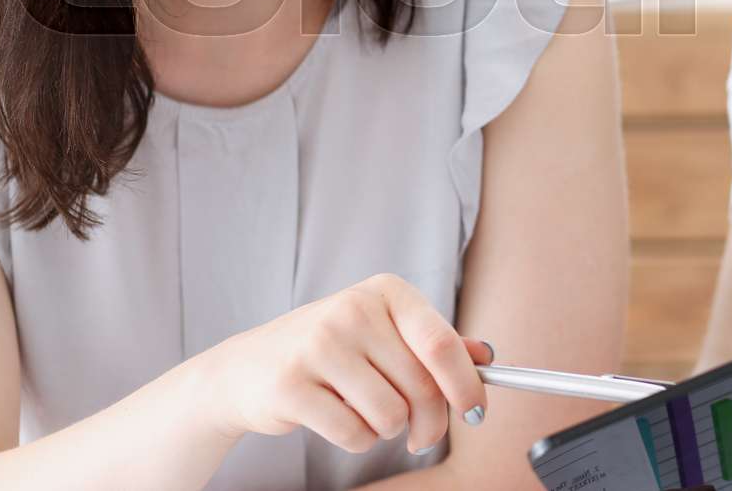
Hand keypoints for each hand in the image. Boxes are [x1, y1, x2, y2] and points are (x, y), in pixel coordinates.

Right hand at [196, 273, 495, 455]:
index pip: (441, 344)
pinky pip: (354, 434)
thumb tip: (485, 357)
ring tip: (364, 412)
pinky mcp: (292, 385)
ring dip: (386, 430)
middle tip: (420, 435)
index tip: (475, 413)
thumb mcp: (382, 332)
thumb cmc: (328, 350)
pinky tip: (337, 419)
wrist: (247, 367)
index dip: (466, 386)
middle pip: (421, 387)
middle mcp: (354, 310)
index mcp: (385, 292)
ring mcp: (319, 345)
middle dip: (429, 423)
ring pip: (390, 415)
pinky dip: (356, 439)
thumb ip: (432, 343)